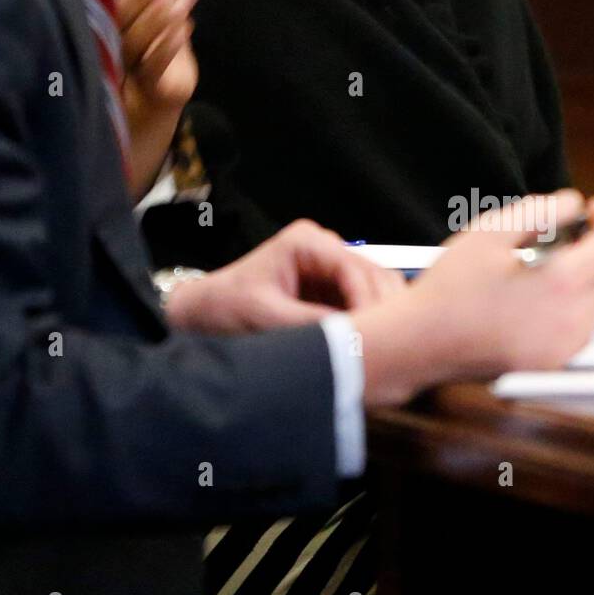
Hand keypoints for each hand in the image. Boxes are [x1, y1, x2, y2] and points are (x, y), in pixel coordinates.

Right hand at [116, 0, 199, 198]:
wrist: (146, 108)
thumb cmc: (146, 52)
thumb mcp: (147, 16)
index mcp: (100, 21)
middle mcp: (103, 44)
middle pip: (120, 14)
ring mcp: (122, 69)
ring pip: (134, 41)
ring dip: (158, 15)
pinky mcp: (147, 89)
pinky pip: (153, 67)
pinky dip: (168, 46)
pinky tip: (186, 25)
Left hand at [164, 219, 406, 332]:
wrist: (206, 313)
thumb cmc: (227, 307)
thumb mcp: (266, 317)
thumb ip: (310, 325)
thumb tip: (353, 340)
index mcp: (305, 242)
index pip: (353, 268)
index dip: (368, 302)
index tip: (371, 335)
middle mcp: (322, 247)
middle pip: (371, 275)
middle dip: (380, 310)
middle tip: (387, 349)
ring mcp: (329, 267)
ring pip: (373, 289)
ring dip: (379, 318)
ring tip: (380, 352)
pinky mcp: (332, 288)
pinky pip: (363, 303)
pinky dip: (369, 324)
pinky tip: (369, 349)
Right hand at [354, 190, 593, 406]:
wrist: (421, 342)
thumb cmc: (448, 288)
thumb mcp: (488, 233)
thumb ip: (538, 211)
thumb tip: (571, 203)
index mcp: (560, 284)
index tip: (589, 208)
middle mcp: (572, 320)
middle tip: (572, 228)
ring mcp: (565, 347)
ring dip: (592, 276)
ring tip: (556, 260)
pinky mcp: (553, 362)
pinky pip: (586, 328)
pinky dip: (580, 305)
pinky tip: (546, 294)